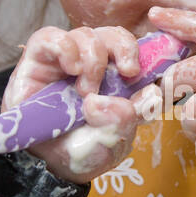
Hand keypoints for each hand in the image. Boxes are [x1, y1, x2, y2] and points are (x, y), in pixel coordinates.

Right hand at [2, 25, 150, 183]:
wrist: (42, 162)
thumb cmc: (78, 151)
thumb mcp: (108, 146)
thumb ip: (121, 124)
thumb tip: (115, 101)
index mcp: (121, 84)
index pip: (144, 59)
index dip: (156, 63)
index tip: (156, 83)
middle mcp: (96, 67)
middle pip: (117, 37)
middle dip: (127, 49)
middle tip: (129, 73)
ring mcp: (67, 60)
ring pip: (88, 34)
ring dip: (95, 59)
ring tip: (87, 91)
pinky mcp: (39, 58)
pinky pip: (52, 37)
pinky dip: (66, 48)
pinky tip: (71, 68)